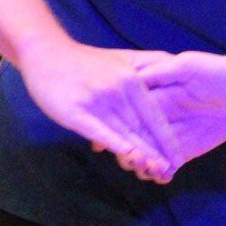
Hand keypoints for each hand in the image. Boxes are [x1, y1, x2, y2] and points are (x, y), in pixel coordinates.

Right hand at [17, 34, 182, 180]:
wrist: (46, 51)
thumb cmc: (87, 61)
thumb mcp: (123, 58)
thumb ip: (148, 68)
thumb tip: (174, 74)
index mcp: (132, 80)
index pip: (155, 116)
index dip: (167, 139)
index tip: (178, 159)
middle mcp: (118, 90)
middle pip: (142, 128)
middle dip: (156, 153)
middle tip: (169, 174)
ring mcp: (97, 100)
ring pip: (123, 132)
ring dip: (140, 154)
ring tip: (153, 172)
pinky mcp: (75, 110)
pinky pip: (98, 130)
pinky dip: (113, 142)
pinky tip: (127, 154)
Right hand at [114, 50, 225, 179]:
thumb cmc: (214, 70)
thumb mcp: (186, 65)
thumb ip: (161, 72)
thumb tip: (136, 77)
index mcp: (149, 95)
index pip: (126, 114)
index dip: (113, 127)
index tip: (103, 139)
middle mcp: (154, 117)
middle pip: (130, 138)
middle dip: (125, 151)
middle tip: (129, 158)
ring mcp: (166, 135)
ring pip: (144, 154)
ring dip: (140, 164)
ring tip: (146, 168)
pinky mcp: (182, 149)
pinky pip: (164, 165)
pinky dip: (158, 173)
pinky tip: (161, 176)